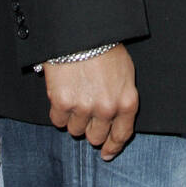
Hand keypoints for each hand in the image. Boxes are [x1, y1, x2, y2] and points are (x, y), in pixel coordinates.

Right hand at [44, 44, 138, 159]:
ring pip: (75, 130)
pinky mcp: (63, 104)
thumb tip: (115, 118)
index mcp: (127, 101)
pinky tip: (62, 95)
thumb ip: (122, 97)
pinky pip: (59, 121)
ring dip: (74, 118)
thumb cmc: (104, 48)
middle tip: (85, 114)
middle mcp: (107, 109)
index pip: (122, 135)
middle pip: (96, 137)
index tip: (106, 153)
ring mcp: (85, 108)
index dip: (113, 146)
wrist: (81, 33)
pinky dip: (59, 112)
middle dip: (91, 129)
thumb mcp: (125, 73)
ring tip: (74, 97)